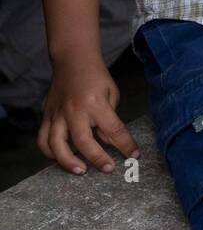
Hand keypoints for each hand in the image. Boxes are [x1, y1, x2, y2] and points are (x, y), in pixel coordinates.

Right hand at [37, 56, 140, 175]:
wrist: (72, 59)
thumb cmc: (95, 76)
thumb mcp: (111, 94)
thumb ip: (110, 119)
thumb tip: (108, 142)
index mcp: (95, 103)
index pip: (114, 130)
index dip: (126, 145)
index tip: (134, 155)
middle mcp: (74, 110)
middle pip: (83, 141)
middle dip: (97, 158)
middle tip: (108, 168)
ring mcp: (57, 114)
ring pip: (56, 144)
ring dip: (67, 161)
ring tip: (80, 170)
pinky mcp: (46, 115)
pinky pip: (42, 138)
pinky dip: (49, 152)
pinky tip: (59, 158)